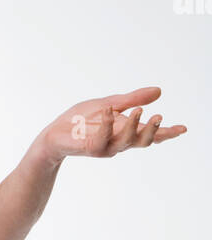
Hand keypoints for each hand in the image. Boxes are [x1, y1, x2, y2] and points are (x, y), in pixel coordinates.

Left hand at [41, 87, 186, 163]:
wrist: (55, 132)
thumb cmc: (82, 120)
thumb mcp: (110, 103)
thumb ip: (133, 99)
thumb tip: (159, 91)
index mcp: (126, 131)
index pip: (151, 134)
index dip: (167, 133)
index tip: (183, 128)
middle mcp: (119, 142)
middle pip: (144, 141)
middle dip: (154, 131)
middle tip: (160, 117)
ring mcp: (106, 147)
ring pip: (127, 141)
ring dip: (134, 126)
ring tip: (140, 111)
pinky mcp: (91, 148)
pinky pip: (103, 137)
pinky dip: (107, 123)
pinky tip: (108, 111)